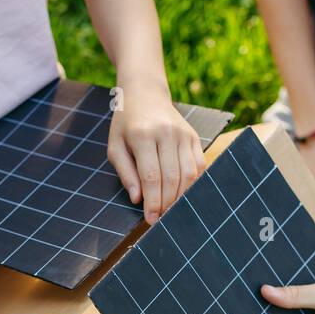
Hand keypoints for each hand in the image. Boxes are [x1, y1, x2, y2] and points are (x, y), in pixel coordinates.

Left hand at [108, 81, 204, 224]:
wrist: (145, 94)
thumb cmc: (126, 124)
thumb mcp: (115, 146)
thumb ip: (125, 173)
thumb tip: (137, 199)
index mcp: (142, 135)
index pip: (151, 176)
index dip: (153, 202)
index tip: (150, 219)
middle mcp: (166, 133)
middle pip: (172, 178)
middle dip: (166, 204)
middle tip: (160, 219)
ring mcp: (183, 134)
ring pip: (188, 175)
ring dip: (180, 197)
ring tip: (170, 210)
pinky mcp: (194, 137)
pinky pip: (199, 166)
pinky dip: (193, 184)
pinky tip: (182, 194)